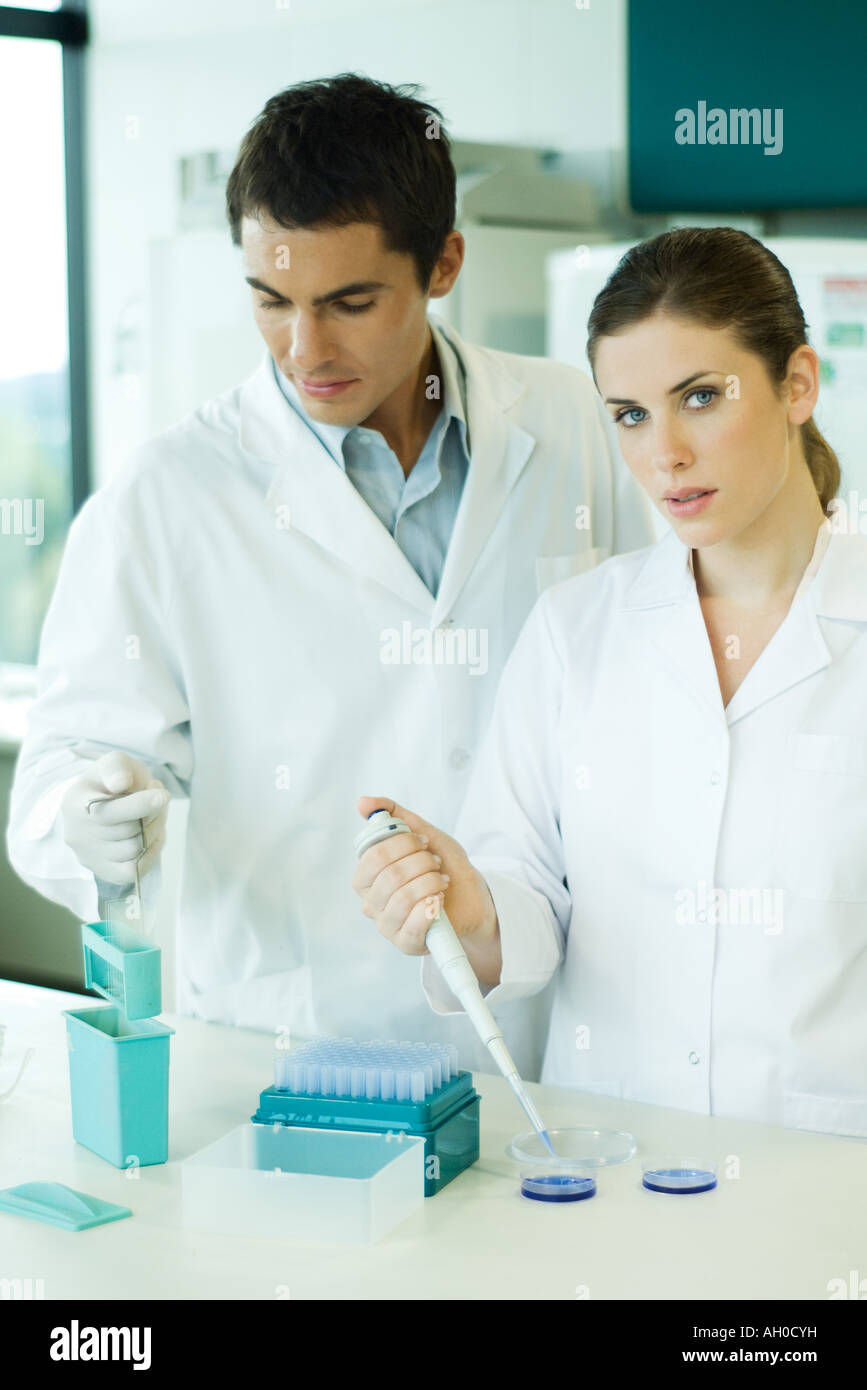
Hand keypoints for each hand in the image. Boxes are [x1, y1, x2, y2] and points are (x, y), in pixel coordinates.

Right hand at [60, 750, 169, 884]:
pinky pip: (133, 871)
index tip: (163, 796)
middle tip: (159, 799)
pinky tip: (152, 836)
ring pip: (134, 850)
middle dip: (152, 814)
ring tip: (154, 814)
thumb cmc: (112, 780)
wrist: (102, 801)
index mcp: (74, 803)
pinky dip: (150, 853)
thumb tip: (120, 783)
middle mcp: (75, 833)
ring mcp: (87, 856)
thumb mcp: (114, 763)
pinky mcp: (103, 871)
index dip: (140, 805)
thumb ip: (117, 769)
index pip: (108, 811)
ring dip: (154, 831)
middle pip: (127, 831)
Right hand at [353, 796, 498, 960]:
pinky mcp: (406, 943)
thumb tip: (363, 802)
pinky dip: (433, 905)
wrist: (472, 897)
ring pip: (404, 898)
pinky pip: (415, 922)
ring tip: (440, 881)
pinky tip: (440, 900)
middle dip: (421, 863)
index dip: (402, 845)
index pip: (373, 856)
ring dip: (431, 883)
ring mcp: (386, 925)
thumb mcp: (423, 833)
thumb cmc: (443, 866)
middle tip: (435, 863)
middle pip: (390, 876)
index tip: (423, 842)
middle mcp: (371, 902)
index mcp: (368, 875)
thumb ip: (394, 816)